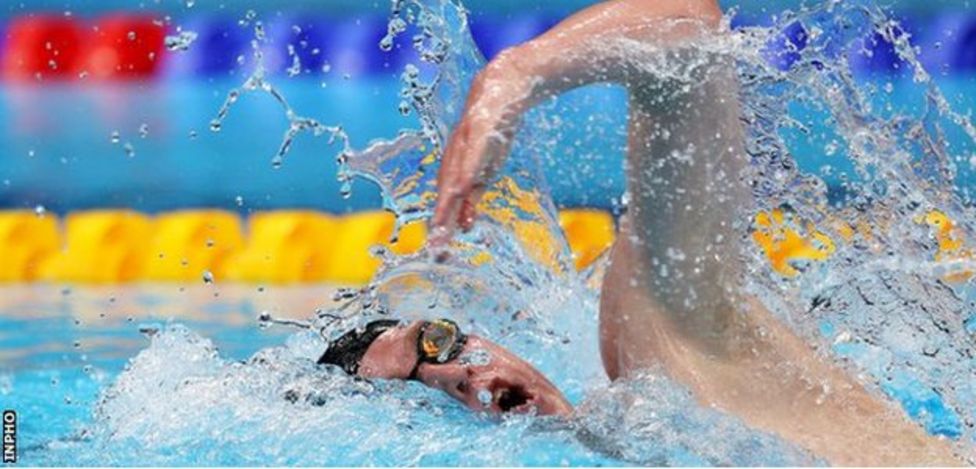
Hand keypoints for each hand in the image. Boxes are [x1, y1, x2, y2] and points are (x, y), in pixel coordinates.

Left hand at [430, 49, 534, 245]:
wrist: (503, 88)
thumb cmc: (492, 130)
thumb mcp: (485, 170)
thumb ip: (472, 196)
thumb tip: (463, 226)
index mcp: (454, 170)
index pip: (444, 203)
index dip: (440, 226)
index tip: (436, 250)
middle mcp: (454, 158)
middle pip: (443, 195)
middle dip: (440, 222)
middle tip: (436, 246)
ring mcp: (464, 145)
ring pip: (453, 179)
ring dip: (447, 204)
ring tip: (442, 226)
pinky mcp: (477, 131)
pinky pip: (471, 156)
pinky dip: (466, 175)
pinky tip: (460, 191)